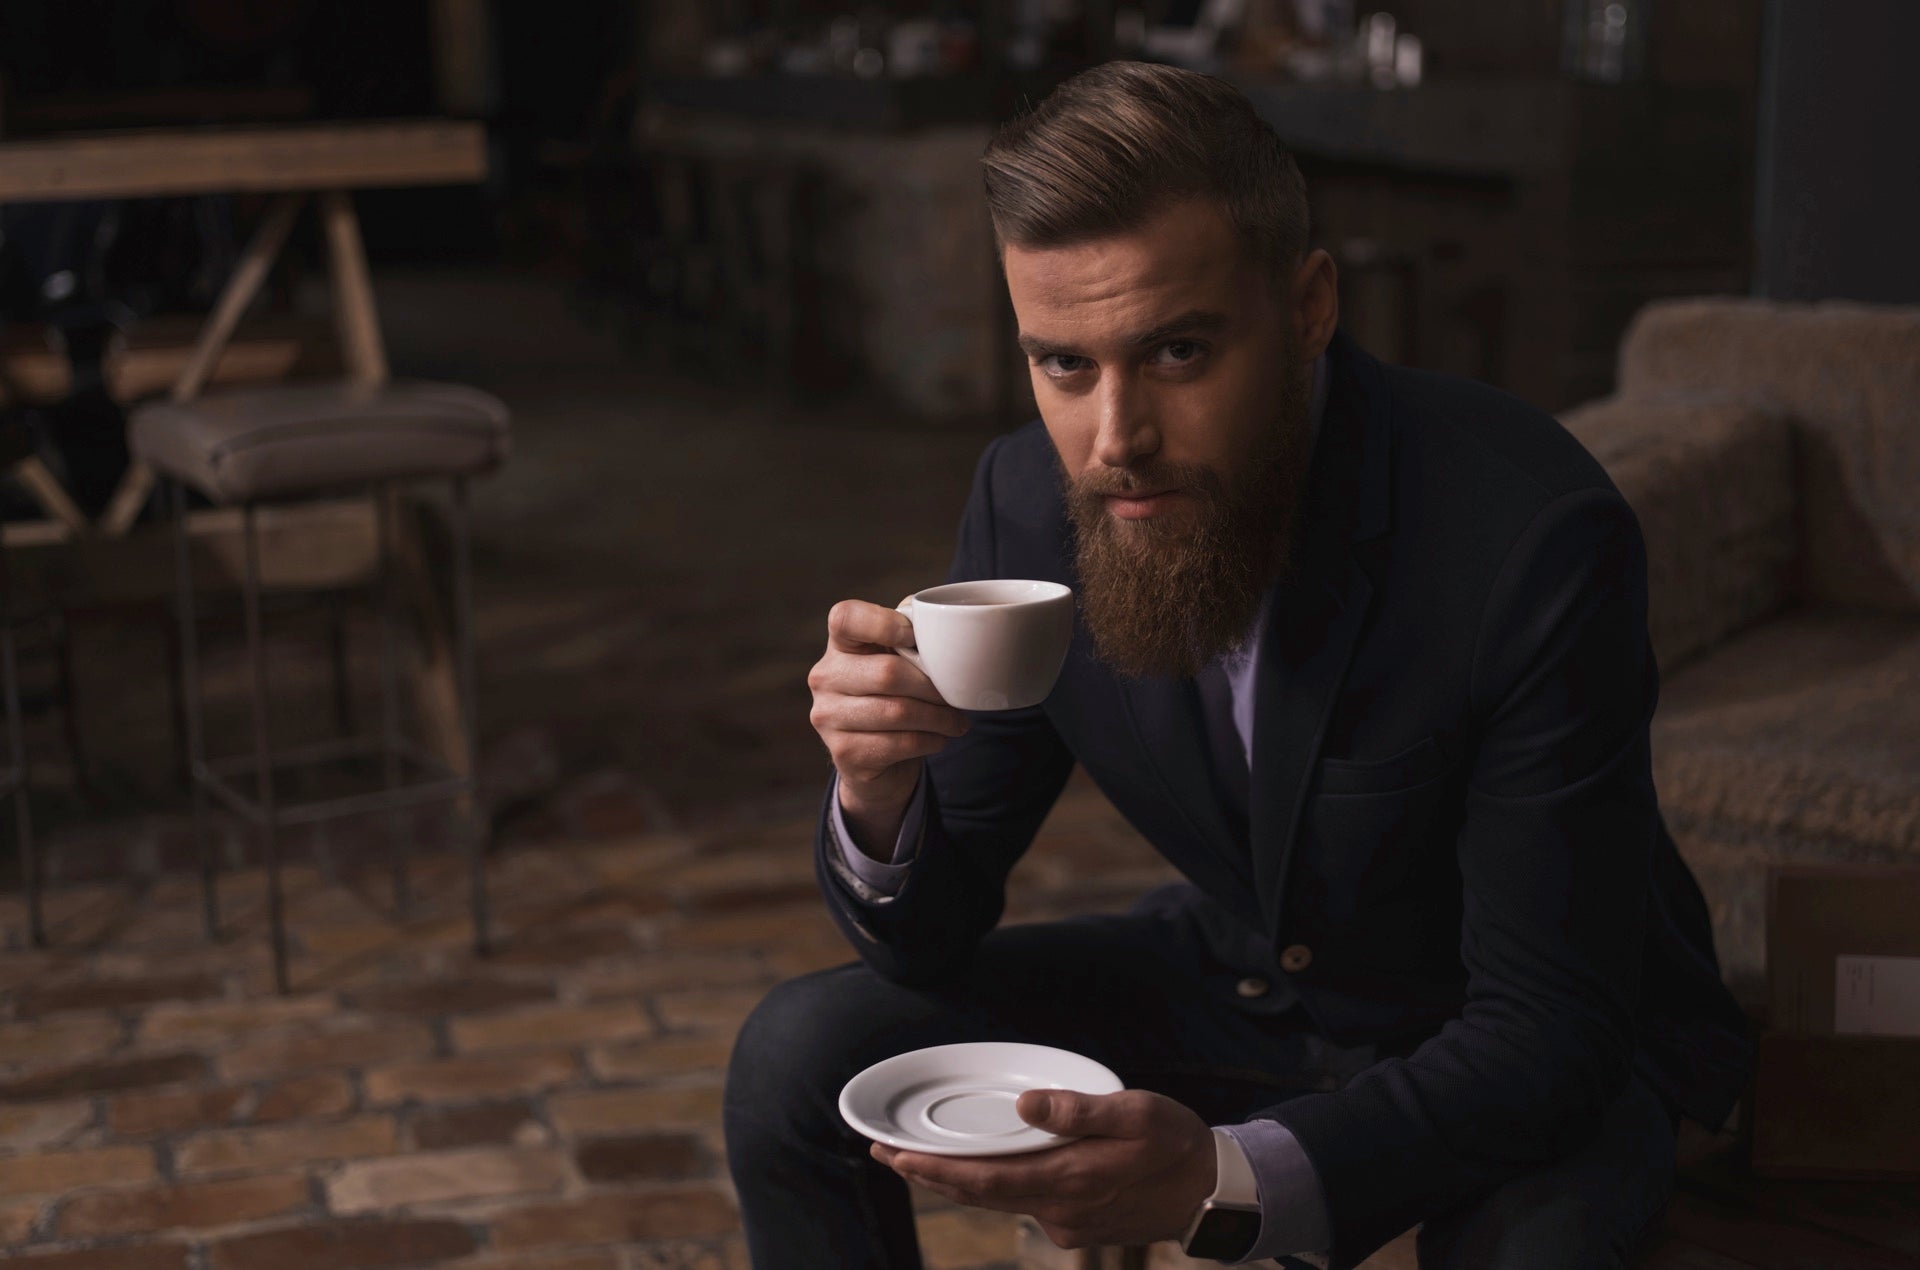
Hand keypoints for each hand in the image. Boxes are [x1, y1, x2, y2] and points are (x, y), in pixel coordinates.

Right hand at [808, 599, 970, 848]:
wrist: (876, 758)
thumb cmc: (894, 696)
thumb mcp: (899, 660)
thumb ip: (914, 634)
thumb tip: (946, 625)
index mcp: (839, 644)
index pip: (847, 618)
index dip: (883, 624)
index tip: (913, 637)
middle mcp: (825, 677)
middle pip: (887, 673)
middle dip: (931, 686)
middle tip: (955, 695)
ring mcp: (828, 716)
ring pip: (896, 712)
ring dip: (938, 717)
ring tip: (956, 720)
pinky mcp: (844, 752)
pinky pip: (898, 743)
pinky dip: (929, 740)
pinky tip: (940, 737)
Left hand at [872, 1088, 1216, 1249]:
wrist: (1214, 1192)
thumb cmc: (1176, 1143)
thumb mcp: (1136, 1113)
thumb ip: (1078, 1110)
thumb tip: (1025, 1106)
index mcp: (1069, 1179)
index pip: (984, 1180)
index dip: (934, 1170)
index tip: (893, 1156)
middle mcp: (1060, 1209)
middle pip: (979, 1194)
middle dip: (930, 1175)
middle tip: (884, 1153)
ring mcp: (1066, 1222)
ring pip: (998, 1200)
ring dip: (957, 1181)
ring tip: (919, 1159)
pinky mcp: (1076, 1226)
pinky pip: (1023, 1203)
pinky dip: (994, 1186)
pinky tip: (983, 1168)